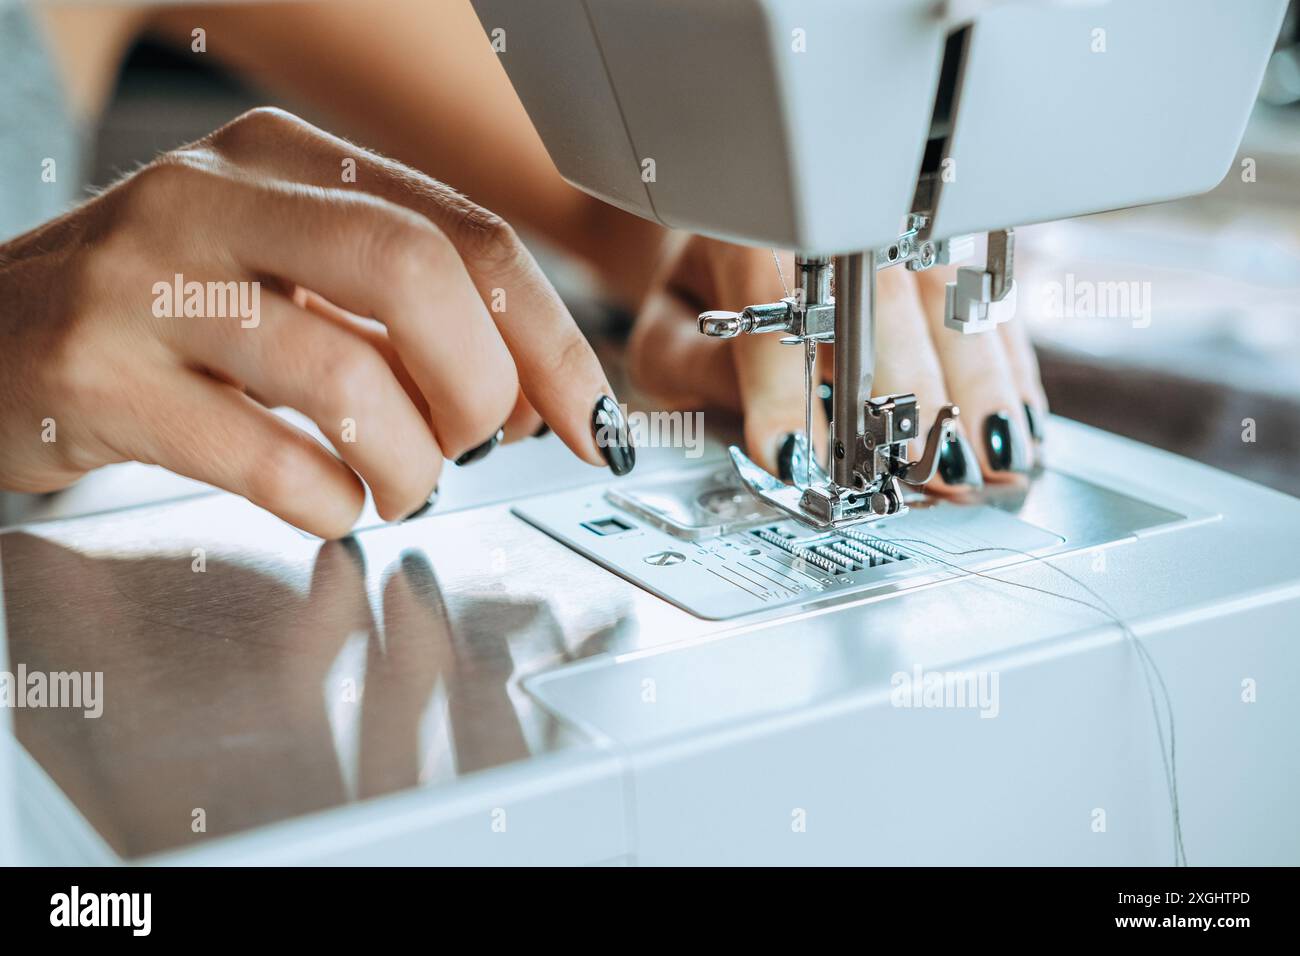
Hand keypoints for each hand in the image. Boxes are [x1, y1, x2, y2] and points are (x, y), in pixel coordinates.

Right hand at [0, 108, 633, 537]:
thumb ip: (405, 312)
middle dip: (482, 385)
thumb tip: (535, 391)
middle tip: (479, 444)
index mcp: (285, 161)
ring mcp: (145, 286)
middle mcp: (212, 201)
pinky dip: (328, 498)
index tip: (591, 420)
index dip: (551, 340)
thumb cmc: (165, 316)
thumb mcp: (288, 270)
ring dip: (409, 463)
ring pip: (342, 375)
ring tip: (403, 487)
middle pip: (415, 275)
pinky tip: (329, 500)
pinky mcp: (95, 379)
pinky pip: (264, 457)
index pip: (468, 235)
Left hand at [627, 235, 1047, 490]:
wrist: (736, 232)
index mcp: (743, 232)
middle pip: (884, 298)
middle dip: (910, 393)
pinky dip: (1007, 369)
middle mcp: (831, 217)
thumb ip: (702, 377)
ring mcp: (898, 224)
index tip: (800, 459)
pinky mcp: (946, 247)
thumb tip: (775, 441)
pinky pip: (991, 303)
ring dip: (977, 386)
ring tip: (990, 459)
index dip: (785, 390)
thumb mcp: (670, 337)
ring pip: (952, 297)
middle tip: (928, 470)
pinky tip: (1020, 425)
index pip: (771, 307)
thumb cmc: (704, 299)